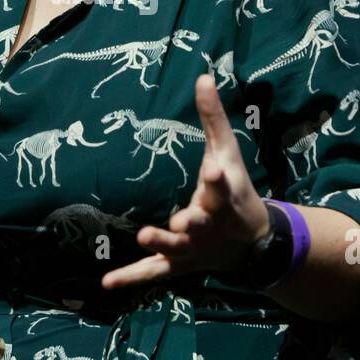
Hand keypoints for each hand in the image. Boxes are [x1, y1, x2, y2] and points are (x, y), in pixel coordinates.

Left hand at [101, 73, 270, 288]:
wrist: (253, 244)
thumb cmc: (236, 191)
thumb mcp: (227, 154)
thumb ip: (213, 119)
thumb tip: (202, 76)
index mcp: (223, 195)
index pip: (222, 185)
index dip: (218, 179)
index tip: (215, 171)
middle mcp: (208, 225)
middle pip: (198, 223)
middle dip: (190, 223)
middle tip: (180, 222)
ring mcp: (192, 249)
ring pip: (174, 249)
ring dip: (159, 245)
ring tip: (143, 237)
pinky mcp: (177, 266)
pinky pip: (152, 273)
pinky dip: (131, 278)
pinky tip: (106, 282)